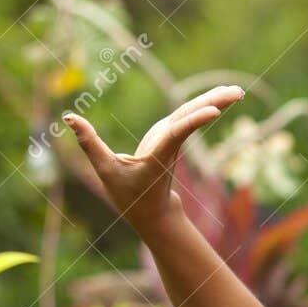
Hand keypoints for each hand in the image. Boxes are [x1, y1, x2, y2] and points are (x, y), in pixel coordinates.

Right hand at [63, 84, 244, 233]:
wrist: (154, 215)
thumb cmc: (130, 196)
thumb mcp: (106, 171)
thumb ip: (89, 144)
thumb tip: (68, 117)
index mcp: (159, 154)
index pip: (178, 133)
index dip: (195, 120)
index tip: (215, 111)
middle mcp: (169, 144)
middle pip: (193, 117)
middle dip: (216, 103)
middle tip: (239, 91)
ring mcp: (171, 140)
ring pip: (194, 114)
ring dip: (215, 100)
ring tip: (238, 90)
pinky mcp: (169, 138)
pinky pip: (188, 117)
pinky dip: (202, 105)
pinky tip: (220, 98)